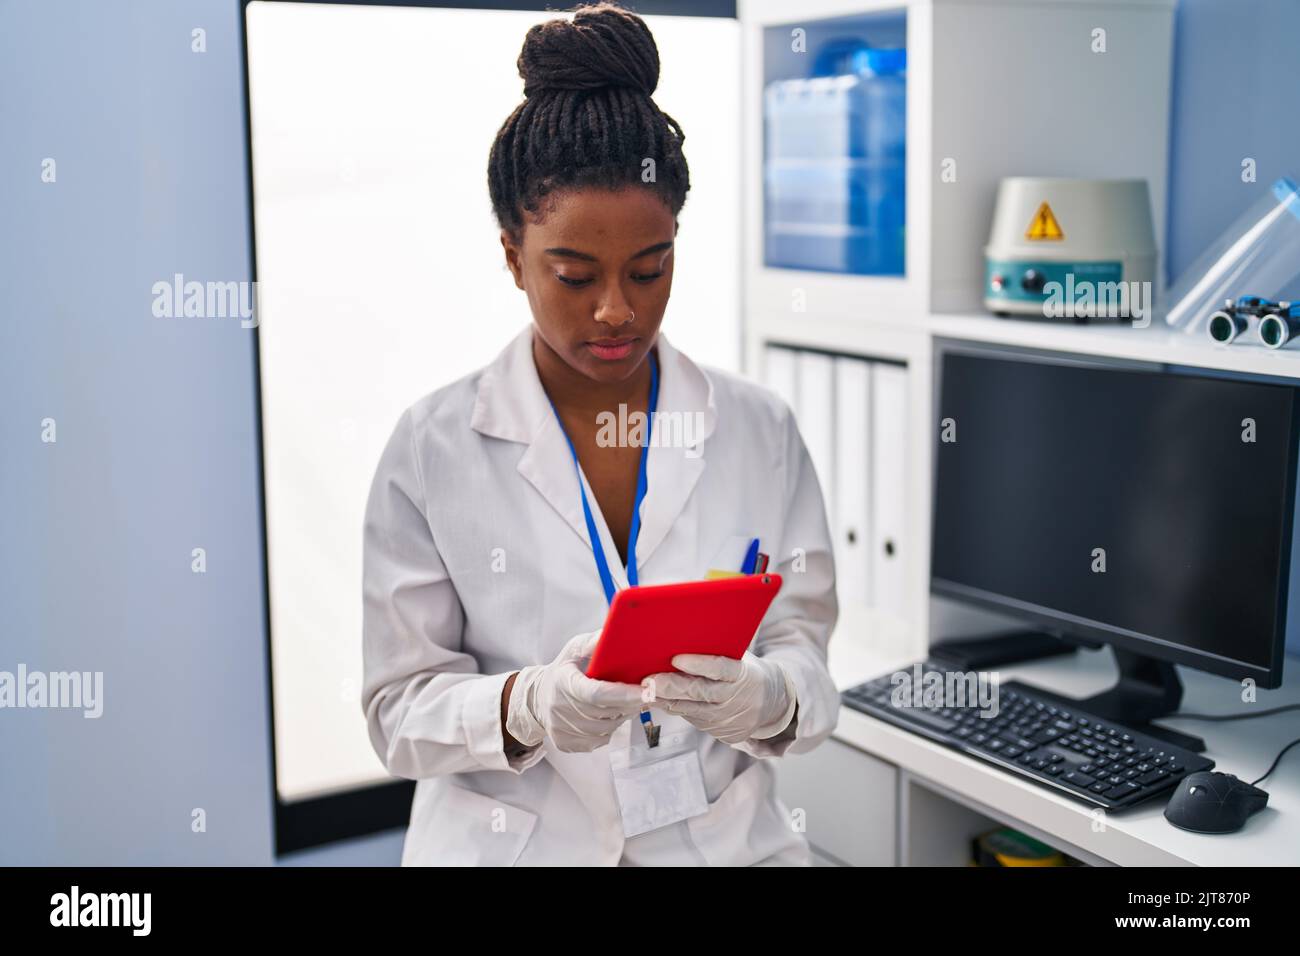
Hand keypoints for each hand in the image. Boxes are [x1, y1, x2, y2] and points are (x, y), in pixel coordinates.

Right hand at [506, 632, 644, 752]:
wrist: (536, 699)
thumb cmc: (561, 671)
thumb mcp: (574, 650)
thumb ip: (594, 643)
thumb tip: (616, 632)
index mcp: (563, 682)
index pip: (597, 693)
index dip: (624, 694)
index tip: (647, 691)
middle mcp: (560, 709)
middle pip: (607, 712)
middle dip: (630, 704)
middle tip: (643, 693)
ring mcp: (563, 729)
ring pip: (607, 728)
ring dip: (622, 716)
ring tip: (623, 702)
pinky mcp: (567, 744)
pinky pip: (601, 739)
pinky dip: (610, 728)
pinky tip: (608, 715)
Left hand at [642, 652, 795, 744]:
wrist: (771, 703)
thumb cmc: (747, 671)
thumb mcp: (741, 659)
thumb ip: (718, 653)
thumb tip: (683, 637)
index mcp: (743, 675)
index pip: (720, 669)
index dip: (698, 665)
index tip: (676, 658)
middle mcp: (734, 699)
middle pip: (699, 693)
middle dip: (670, 686)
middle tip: (647, 680)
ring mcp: (727, 719)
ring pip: (690, 710)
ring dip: (663, 700)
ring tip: (642, 691)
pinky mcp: (720, 733)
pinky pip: (692, 719)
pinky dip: (673, 708)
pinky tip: (655, 700)